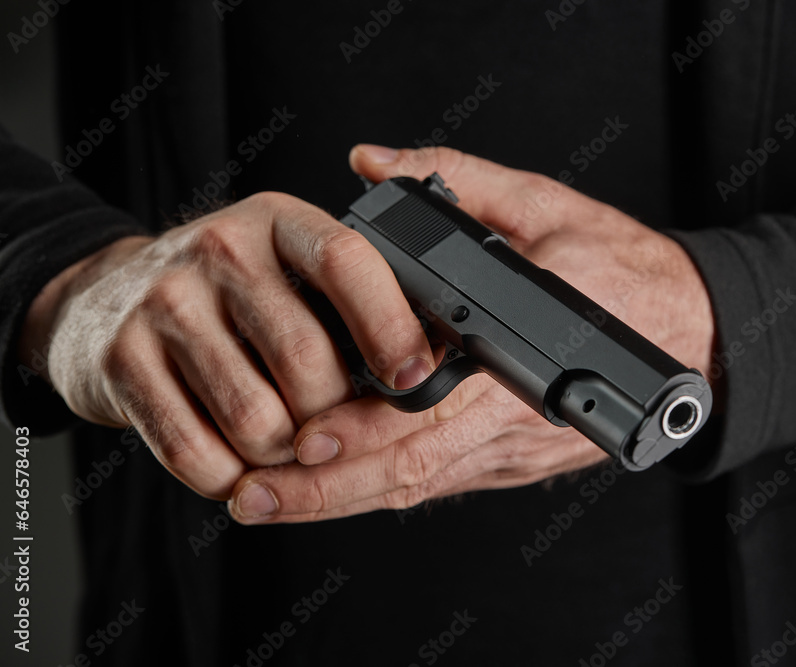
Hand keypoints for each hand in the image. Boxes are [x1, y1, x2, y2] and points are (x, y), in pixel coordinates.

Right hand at [19, 193, 434, 498]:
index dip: (390, 326)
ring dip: (281, 456)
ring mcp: (166, 303)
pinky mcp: (122, 359)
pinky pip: (193, 449)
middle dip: (333, 417)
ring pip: (255, 417)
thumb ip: (351, 303)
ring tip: (281, 446)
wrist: (103, 302)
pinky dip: (227, 478)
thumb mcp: (289, 269)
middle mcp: (221, 250)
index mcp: (280, 221)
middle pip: (306, 358)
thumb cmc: (227, 297)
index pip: (348, 262)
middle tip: (331, 429)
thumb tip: (421, 371)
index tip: (414, 378)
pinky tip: (235, 465)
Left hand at [227, 144, 715, 522]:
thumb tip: (373, 164)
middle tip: (253, 494)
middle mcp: (521, 415)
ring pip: (423, 487)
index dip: (372, 431)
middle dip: (329, 489)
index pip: (443, 409)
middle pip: (418, 469)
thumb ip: (460, 180)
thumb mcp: (550, 206)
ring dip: (342, 502)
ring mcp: (518, 447)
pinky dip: (377, 491)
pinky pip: (439, 482)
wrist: (693, 331)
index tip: (307, 436)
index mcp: (532, 351)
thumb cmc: (623, 269)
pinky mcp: (514, 459)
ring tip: (267, 501)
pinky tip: (326, 489)